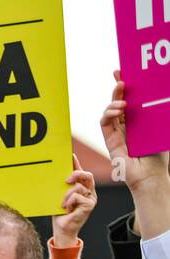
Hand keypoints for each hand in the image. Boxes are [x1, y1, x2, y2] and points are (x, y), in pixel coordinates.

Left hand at [52, 154, 95, 248]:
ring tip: (62, 204)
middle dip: (76, 174)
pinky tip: (66, 208)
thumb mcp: (59, 196)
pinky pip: (78, 197)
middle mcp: (89, 191)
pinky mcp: (90, 205)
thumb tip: (56, 173)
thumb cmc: (60, 213)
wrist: (62, 229)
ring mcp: (91, 198)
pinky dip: (69, 202)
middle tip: (66, 180)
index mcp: (83, 187)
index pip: (82, 172)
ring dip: (66, 195)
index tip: (70, 155)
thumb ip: (61, 186)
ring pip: (79, 187)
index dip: (77, 163)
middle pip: (87, 175)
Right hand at [102, 71, 169, 219]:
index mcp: (139, 122)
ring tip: (122, 101)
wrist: (150, 175)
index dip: (128, 87)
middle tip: (120, 76)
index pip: (132, 100)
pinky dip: (108, 114)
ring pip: (110, 111)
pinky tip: (118, 110)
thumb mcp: (162, 128)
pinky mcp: (110, 141)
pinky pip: (105, 123)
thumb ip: (161, 115)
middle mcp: (127, 126)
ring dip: (113, 101)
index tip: (127, 73)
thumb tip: (166, 98)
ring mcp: (117, 133)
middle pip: (119, 101)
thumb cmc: (158, 155)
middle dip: (118, 87)